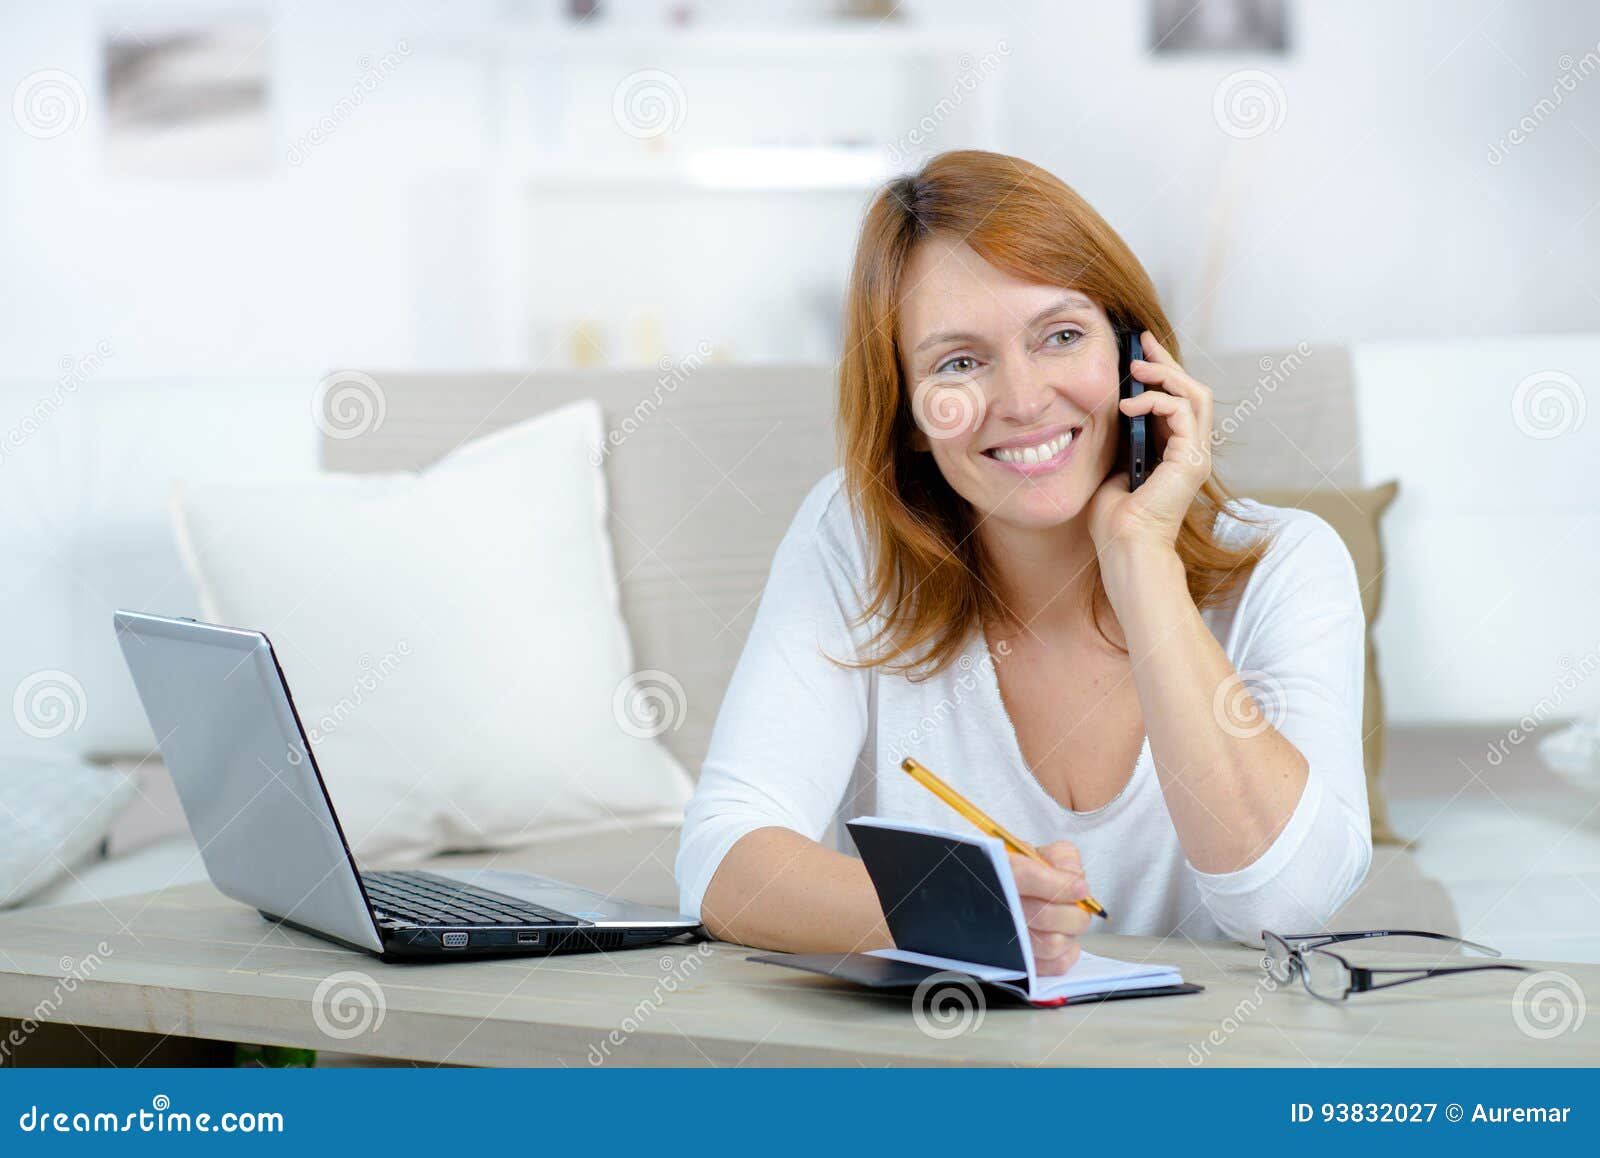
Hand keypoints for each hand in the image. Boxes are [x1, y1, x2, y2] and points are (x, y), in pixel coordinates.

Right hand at [1009, 841, 1092, 975]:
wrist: (998, 892)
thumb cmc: (1018, 873)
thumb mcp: (1035, 851)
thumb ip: (1059, 856)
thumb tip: (1075, 877)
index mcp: (999, 873)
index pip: (1024, 877)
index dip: (1059, 884)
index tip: (1079, 887)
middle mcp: (998, 907)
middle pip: (1043, 916)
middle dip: (1073, 911)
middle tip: (1079, 905)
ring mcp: (1007, 938)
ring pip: (1052, 943)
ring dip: (1070, 931)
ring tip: (1069, 919)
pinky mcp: (1021, 962)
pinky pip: (1054, 965)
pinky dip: (1069, 951)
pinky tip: (1065, 935)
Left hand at [1086, 330, 1213, 555]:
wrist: (1125, 546)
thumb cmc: (1115, 518)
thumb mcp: (1114, 465)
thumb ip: (1122, 440)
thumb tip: (1114, 410)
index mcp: (1174, 452)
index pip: (1176, 401)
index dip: (1160, 373)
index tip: (1138, 351)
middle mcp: (1191, 451)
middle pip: (1192, 391)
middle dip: (1166, 361)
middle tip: (1142, 341)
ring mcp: (1196, 455)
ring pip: (1195, 394)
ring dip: (1165, 374)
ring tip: (1135, 367)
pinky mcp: (1192, 459)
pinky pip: (1182, 410)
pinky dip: (1156, 399)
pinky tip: (1128, 404)